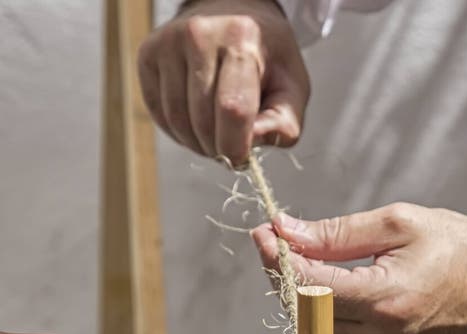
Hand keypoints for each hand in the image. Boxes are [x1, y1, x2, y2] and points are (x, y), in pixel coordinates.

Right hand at [138, 0, 309, 165]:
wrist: (232, 15)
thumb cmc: (266, 58)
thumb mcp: (292, 87)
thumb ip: (283, 123)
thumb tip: (252, 145)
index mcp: (241, 38)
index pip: (233, 109)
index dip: (235, 147)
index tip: (240, 159)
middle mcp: (199, 34)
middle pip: (203, 121)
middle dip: (218, 148)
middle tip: (230, 146)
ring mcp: (168, 42)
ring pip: (178, 121)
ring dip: (197, 144)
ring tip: (215, 134)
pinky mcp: (148, 55)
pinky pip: (160, 115)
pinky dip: (178, 132)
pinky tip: (195, 122)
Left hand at [252, 204, 466, 333]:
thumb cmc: (463, 247)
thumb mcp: (400, 224)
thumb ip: (336, 233)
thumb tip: (285, 231)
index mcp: (386, 300)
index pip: (308, 287)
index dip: (278, 261)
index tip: (264, 234)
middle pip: (306, 312)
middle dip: (285, 276)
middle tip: (279, 242)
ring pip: (320, 330)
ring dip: (306, 296)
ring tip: (309, 259)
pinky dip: (332, 314)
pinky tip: (339, 287)